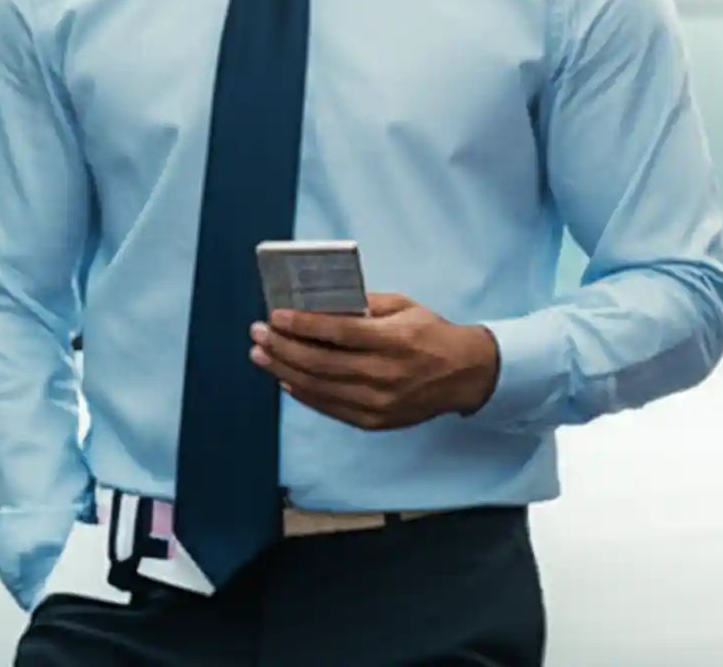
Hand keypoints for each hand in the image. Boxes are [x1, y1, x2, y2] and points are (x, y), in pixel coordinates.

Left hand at [249, 294, 499, 430]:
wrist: (464, 375)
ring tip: (261, 355)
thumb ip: (364, 304)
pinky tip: (285, 378)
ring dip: (284, 370)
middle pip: (321, 363)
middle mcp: (385, 374)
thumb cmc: (431, 334)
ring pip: (319, 388)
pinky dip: (304, 394)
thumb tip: (320, 302)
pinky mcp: (374, 421)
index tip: (275, 316)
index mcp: (394, 340)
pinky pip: (330, 408)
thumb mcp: (404, 307)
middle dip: (283, 347)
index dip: (302, 325)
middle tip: (258, 334)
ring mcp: (378, 402)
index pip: (338, 333)